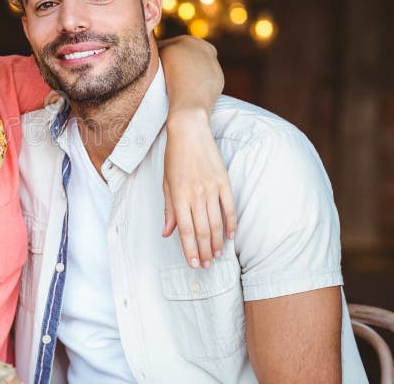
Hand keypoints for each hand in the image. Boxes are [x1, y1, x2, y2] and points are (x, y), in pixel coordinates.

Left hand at [163, 108, 235, 268]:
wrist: (189, 131)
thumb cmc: (174, 158)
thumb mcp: (166, 183)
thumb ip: (168, 209)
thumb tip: (167, 233)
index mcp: (178, 196)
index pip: (185, 230)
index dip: (189, 249)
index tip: (192, 263)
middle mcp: (195, 194)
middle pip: (202, 230)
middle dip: (203, 251)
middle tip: (205, 266)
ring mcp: (211, 188)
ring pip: (216, 222)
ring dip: (217, 242)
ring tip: (217, 256)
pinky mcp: (224, 181)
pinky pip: (229, 207)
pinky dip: (231, 224)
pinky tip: (230, 237)